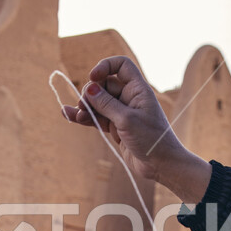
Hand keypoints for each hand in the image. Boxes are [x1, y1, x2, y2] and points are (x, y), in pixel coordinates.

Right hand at [61, 56, 210, 203]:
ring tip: (77, 116)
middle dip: (90, 93)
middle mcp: (130, 97)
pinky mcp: (116, 127)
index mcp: (138, 89)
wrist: (161, 165)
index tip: (92, 77)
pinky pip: (97, 117)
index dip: (105, 66)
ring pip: (98, 103)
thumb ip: (106, 103)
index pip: (121, 65)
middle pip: (104, 85)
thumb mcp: (126, 120)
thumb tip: (89, 88)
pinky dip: (85, 117)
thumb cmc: (151, 140)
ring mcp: (122, 112)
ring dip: (85, 107)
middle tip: (84, 106)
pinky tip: (68, 116)